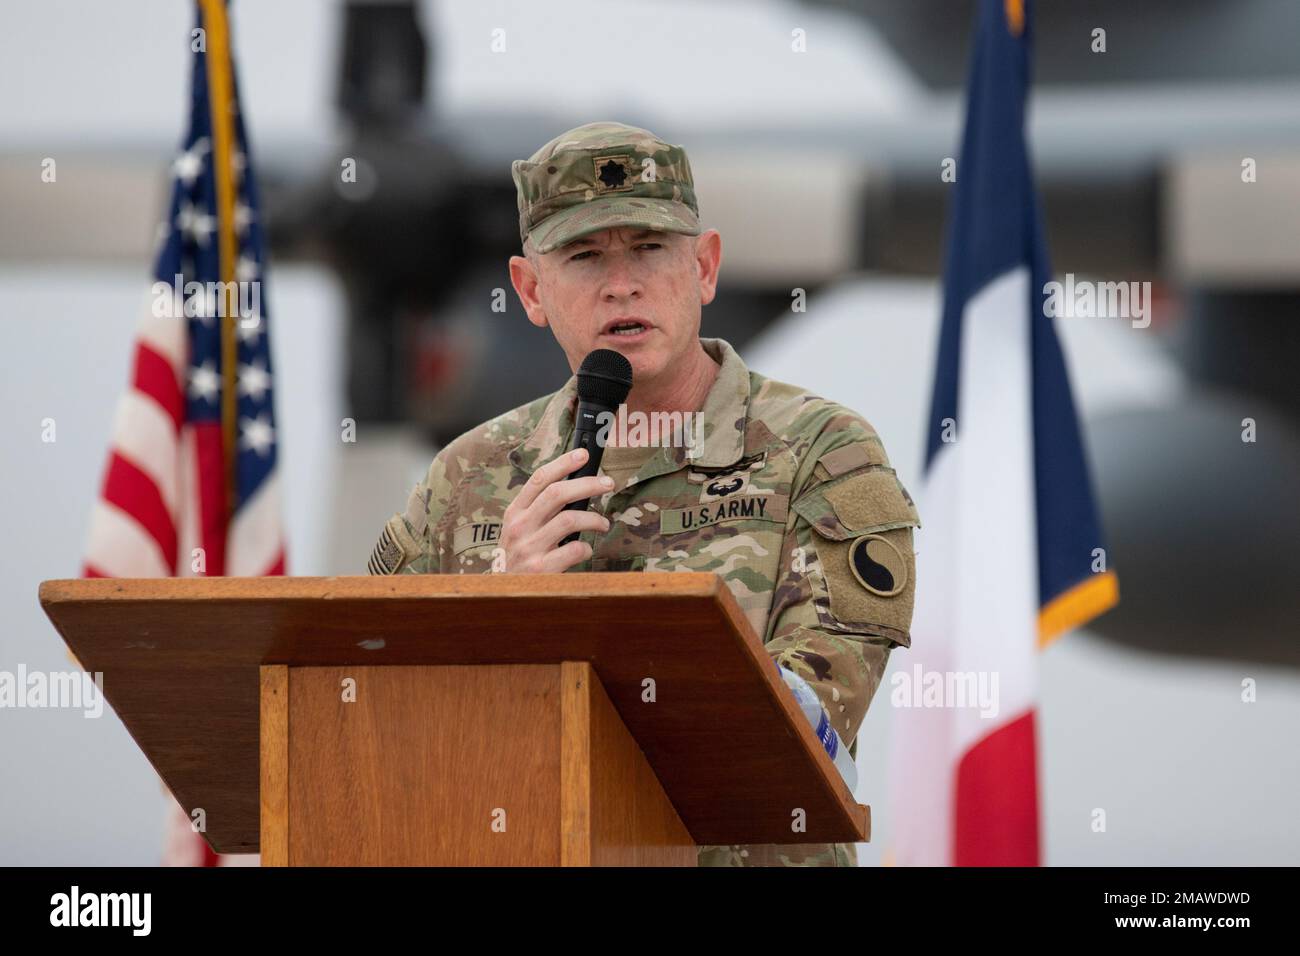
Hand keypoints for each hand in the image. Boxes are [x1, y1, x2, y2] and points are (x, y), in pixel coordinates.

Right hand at [497, 448, 612, 572]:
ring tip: (602, 522)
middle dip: (588, 484)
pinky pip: (574, 549)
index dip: (563, 464)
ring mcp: (529, 548)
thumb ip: (540, 510)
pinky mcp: (541, 568)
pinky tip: (586, 549)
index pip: (539, 479)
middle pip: (557, 493)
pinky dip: (586, 547)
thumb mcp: (520, 529)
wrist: (506, 593)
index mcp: (514, 512)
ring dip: (594, 518)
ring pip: (569, 519)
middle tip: (607, 483)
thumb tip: (576, 486)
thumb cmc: (520, 557)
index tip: (583, 455)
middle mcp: (519, 527)